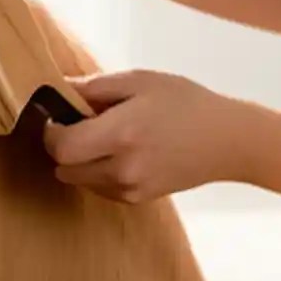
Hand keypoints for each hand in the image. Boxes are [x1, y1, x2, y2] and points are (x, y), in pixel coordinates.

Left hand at [43, 70, 259, 202]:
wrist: (230, 141)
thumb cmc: (186, 103)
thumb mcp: (140, 81)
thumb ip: (95, 86)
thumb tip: (58, 86)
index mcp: (120, 134)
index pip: (60, 147)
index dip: (51, 132)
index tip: (57, 116)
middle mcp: (122, 167)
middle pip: (63, 167)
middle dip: (62, 146)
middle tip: (78, 125)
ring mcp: (130, 188)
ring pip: (78, 180)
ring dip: (79, 161)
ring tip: (104, 138)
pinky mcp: (138, 199)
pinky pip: (99, 188)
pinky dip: (97, 172)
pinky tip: (121, 153)